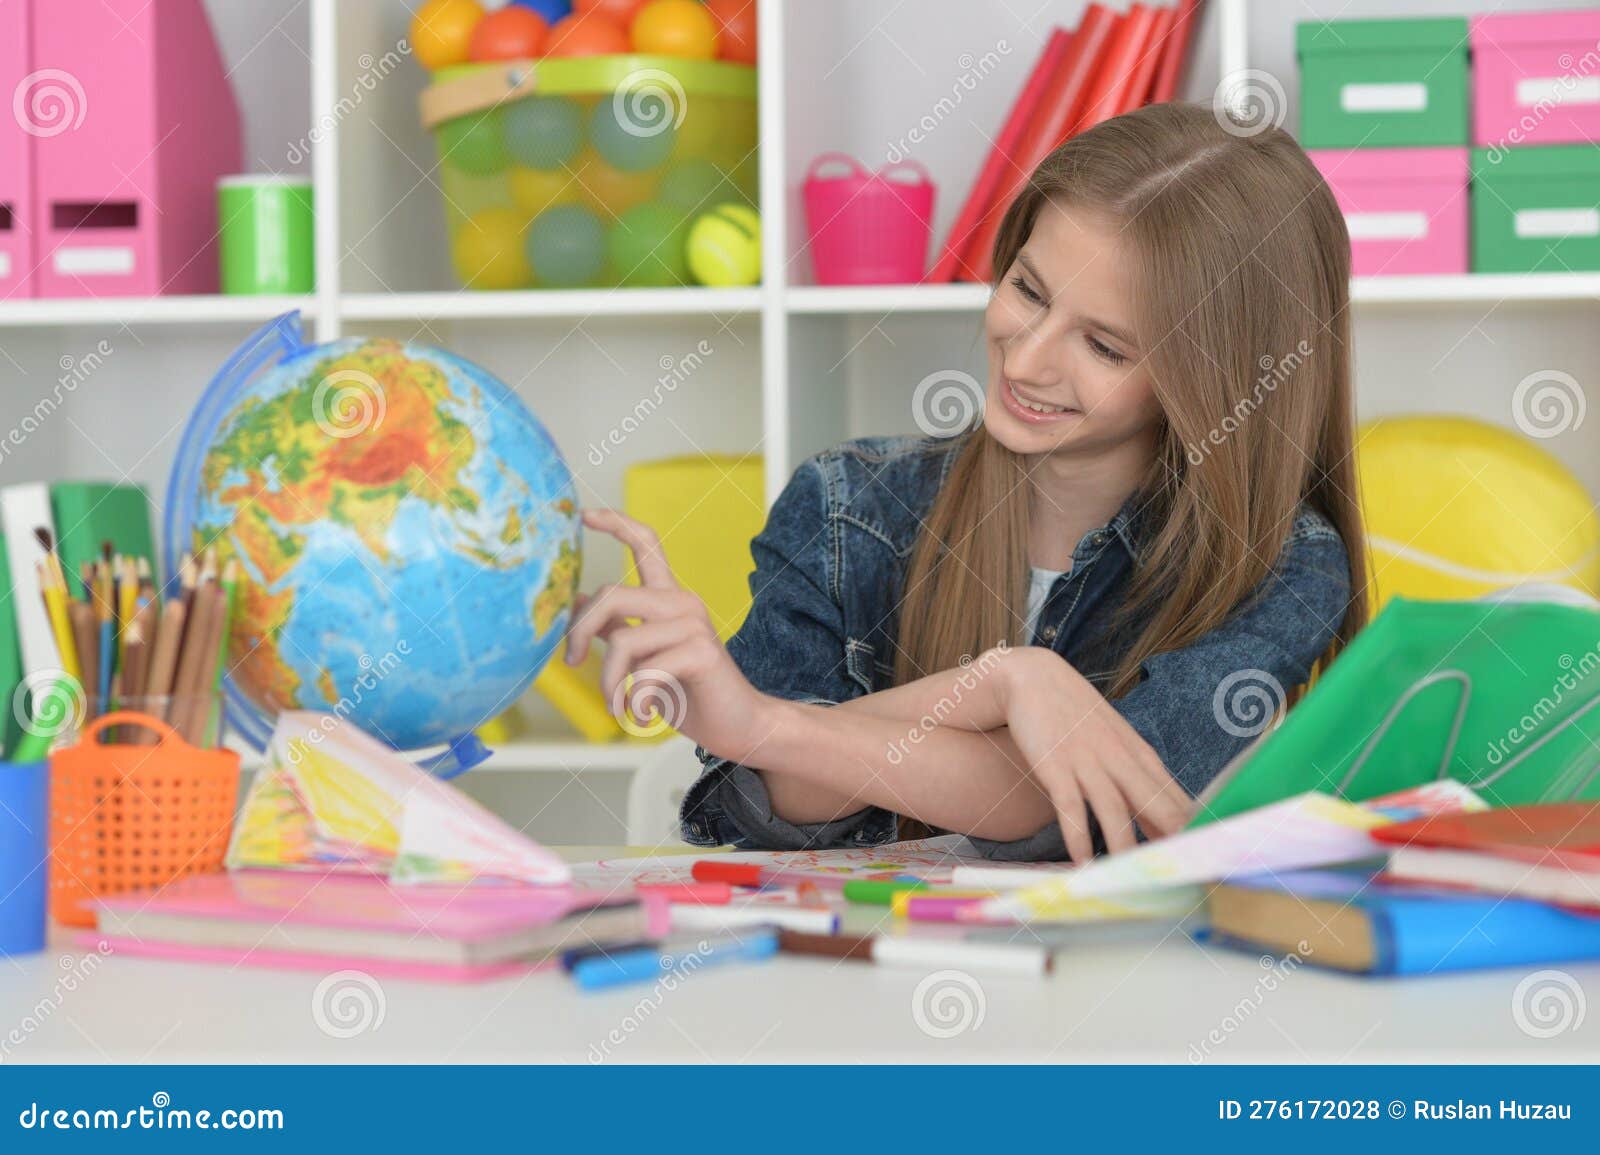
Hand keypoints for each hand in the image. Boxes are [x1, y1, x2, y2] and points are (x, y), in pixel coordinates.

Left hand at [565, 509, 775, 761]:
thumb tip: (577, 604)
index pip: (646, 544)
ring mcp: (694, 624)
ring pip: (622, 641)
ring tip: (619, 707)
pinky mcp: (701, 651)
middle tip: (570, 662)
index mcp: (668, 599)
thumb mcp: (643, 659)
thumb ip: (616, 629)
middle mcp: (682, 603)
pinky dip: (635, 700)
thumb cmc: (690, 693)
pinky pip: (645, 671)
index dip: (615, 524)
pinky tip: (643, 716)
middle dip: (578, 631)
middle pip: (611, 594)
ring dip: (608, 682)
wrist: (739, 724)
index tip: (583, 515)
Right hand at [993, 646, 1192, 861]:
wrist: (1034, 677)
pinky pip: (1070, 807)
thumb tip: (1167, 825)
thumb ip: (1140, 783)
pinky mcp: (1056, 766)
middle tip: (1186, 877)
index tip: (1207, 863)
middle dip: (1174, 843)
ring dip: (1124, 848)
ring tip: (1131, 881)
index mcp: (1141, 757)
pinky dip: (1078, 837)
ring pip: (1114, 811)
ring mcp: (1088, 762)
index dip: (1194, 834)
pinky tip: (1082, 863)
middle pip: (1157, 805)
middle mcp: (1120, 760)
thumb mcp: (1116, 745)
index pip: (1178, 801)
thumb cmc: (1078, 718)